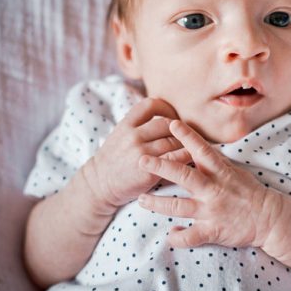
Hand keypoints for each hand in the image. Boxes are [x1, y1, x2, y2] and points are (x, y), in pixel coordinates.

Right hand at [80, 98, 190, 214]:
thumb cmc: (114, 159)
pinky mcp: (149, 170)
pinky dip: (185, 158)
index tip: (173, 118)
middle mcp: (133, 136)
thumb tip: (165, 115)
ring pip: (174, 141)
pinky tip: (190, 160)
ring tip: (191, 149)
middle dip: (179, 130)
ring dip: (186, 144)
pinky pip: (175, 159)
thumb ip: (138, 123)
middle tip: (186, 137)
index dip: (166, 108)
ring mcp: (141, 153)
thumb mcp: (120, 134)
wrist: (99, 185)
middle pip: (167, 124)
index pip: (151, 105)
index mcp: (126, 124)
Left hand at [136, 120, 280, 248]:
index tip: (171, 123)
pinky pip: (192, 237)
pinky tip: (169, 236)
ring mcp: (212, 211)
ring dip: (158, 204)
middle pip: (184, 175)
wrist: (268, 218)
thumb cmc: (249, 192)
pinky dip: (179, 238)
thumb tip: (198, 146)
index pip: (202, 150)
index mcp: (220, 172)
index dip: (187, 136)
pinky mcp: (214, 230)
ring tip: (141, 199)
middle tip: (141, 160)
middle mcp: (214, 189)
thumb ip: (215, 162)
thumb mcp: (235, 171)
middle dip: (161, 167)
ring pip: (179, 207)